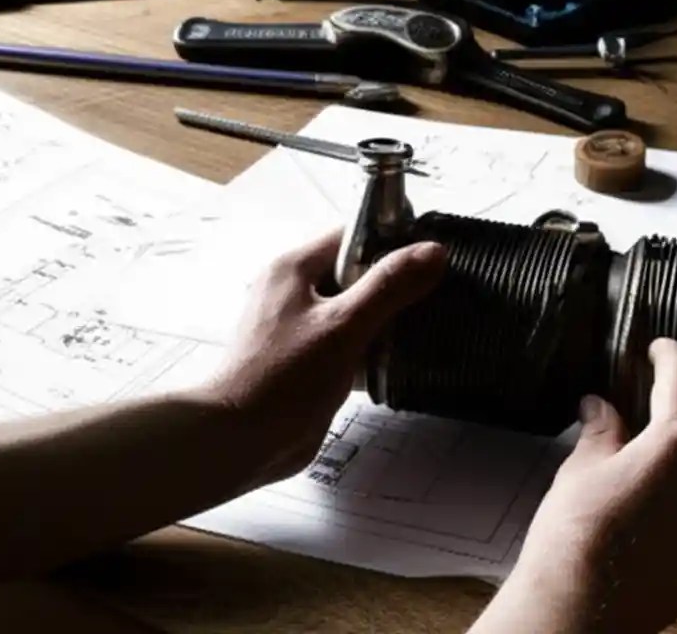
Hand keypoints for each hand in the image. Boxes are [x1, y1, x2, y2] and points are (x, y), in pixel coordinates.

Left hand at [206, 229, 445, 485]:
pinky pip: (347, 342)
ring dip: (386, 320)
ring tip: (427, 328)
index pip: (351, 237)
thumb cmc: (285, 376)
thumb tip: (434, 250)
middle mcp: (293, 292)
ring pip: (353, 311)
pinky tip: (399, 361)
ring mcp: (298, 328)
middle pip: (355, 274)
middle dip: (394, 286)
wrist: (239, 439)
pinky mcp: (305, 361)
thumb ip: (389, 287)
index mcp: (294, 269)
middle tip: (437, 297)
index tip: (431, 261)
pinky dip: (371, 348)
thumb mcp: (344, 325)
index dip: (392, 243)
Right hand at [470, 339, 676, 633]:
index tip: (659, 348)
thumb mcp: (582, 468)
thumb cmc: (578, 532)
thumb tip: (600, 407)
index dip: (670, 356)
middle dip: (672, 421)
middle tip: (638, 421)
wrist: (584, 609)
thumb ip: (602, 432)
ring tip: (643, 473)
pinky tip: (653, 515)